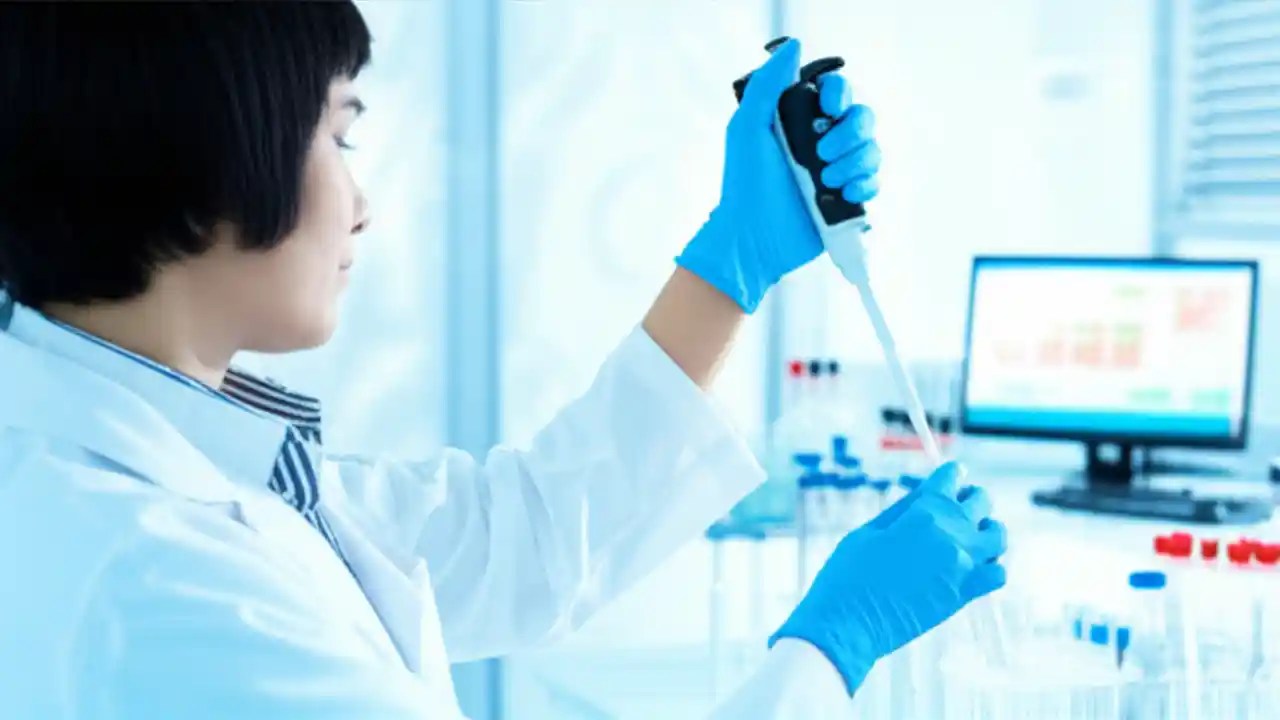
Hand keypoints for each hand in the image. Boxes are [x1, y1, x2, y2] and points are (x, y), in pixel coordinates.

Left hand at [675, 38, 881, 313]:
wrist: (753, 237)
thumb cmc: (744, 184)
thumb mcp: (747, 129)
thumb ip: (767, 85)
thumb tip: (793, 45)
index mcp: (800, 120)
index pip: (838, 91)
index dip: (840, 95)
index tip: (828, 108)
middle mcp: (823, 141)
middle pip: (863, 118)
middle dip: (850, 134)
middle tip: (821, 154)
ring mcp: (838, 171)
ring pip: (872, 150)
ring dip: (854, 163)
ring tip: (825, 180)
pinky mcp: (847, 200)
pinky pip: (874, 183)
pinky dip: (864, 186)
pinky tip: (843, 195)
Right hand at [770, 462, 1008, 694]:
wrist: (849, 623)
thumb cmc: (848, 574)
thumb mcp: (870, 530)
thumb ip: (904, 508)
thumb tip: (927, 491)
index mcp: (923, 512)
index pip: (951, 478)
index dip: (951, 473)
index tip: (953, 474)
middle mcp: (950, 534)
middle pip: (981, 501)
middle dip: (970, 497)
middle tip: (960, 503)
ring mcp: (962, 565)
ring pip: (997, 535)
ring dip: (987, 528)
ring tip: (972, 533)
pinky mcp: (965, 594)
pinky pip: (998, 573)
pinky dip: (991, 566)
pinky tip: (973, 565)